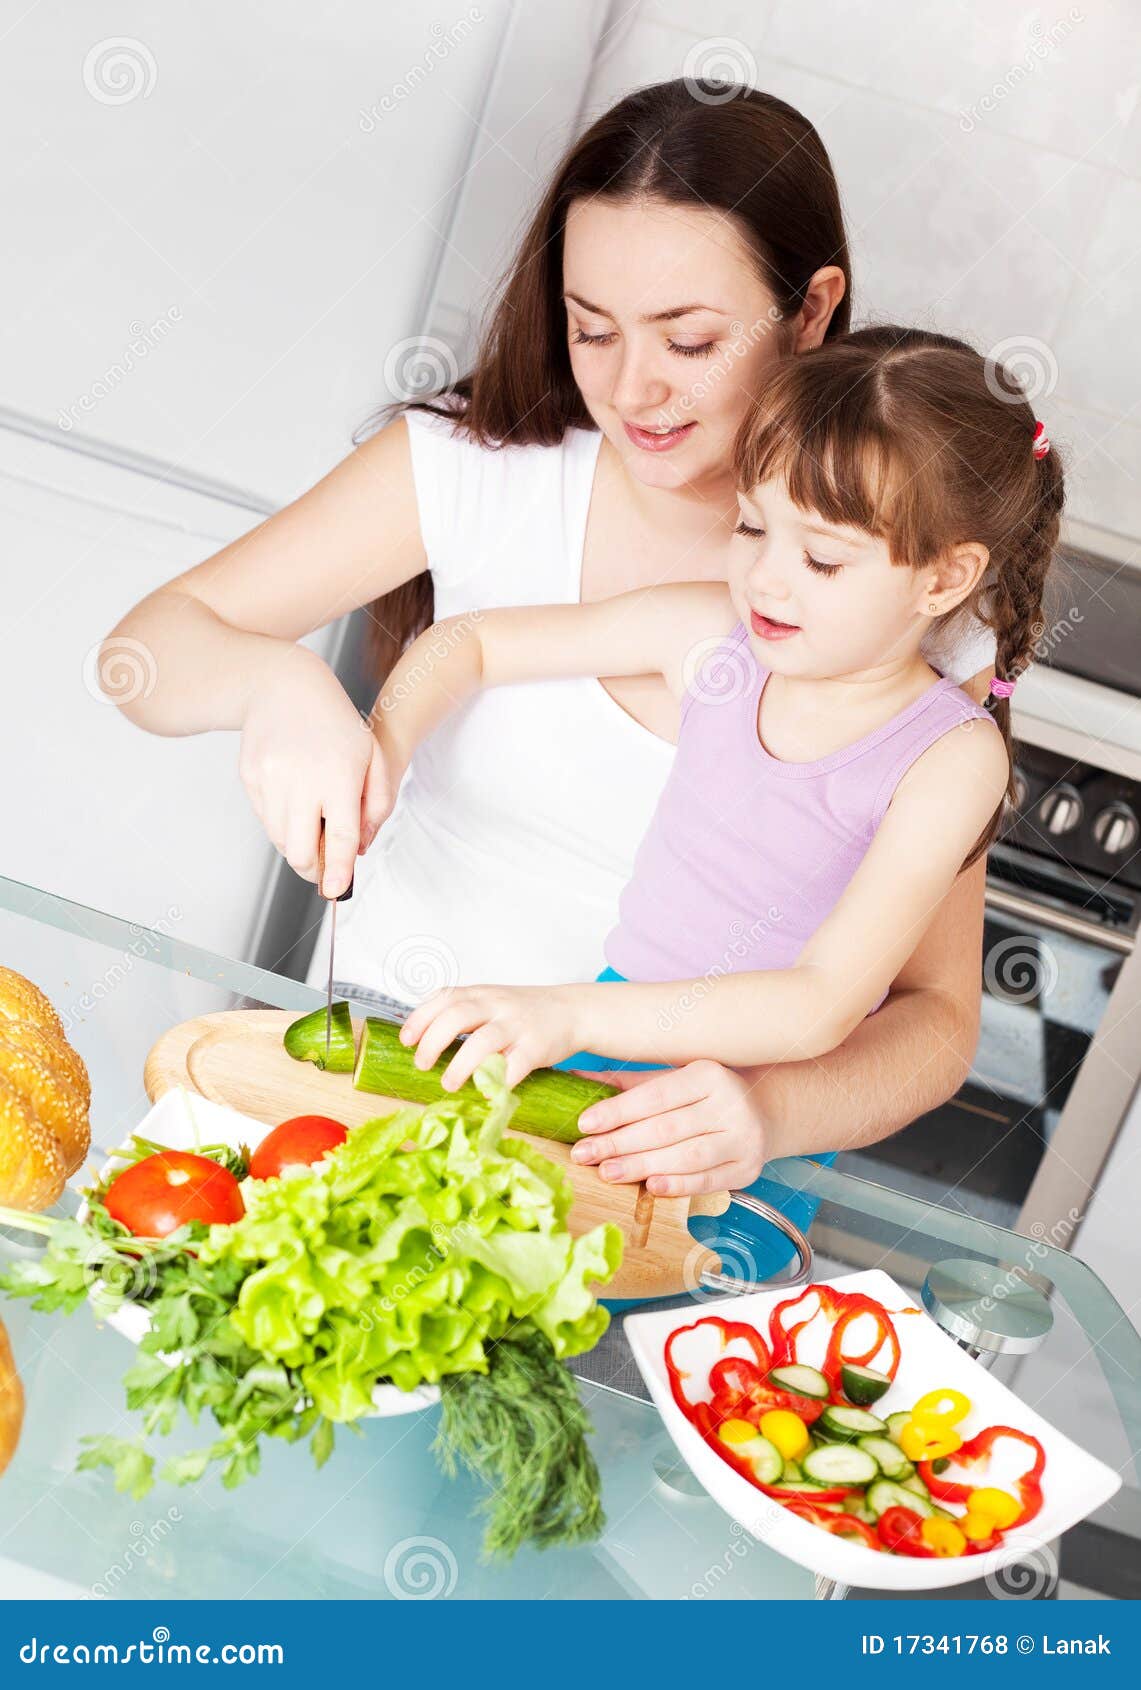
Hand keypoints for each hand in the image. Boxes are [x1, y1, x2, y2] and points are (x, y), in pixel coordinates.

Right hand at [239, 645, 402, 897]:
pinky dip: (282, 824)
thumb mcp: (372, 755)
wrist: (284, 685)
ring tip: (313, 828)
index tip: (337, 891)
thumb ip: (377, 803)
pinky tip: (295, 803)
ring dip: (298, 847)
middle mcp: (302, 781)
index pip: (340, 838)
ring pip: (281, 840)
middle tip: (326, 869)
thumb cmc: (334, 721)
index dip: (339, 871)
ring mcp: (271, 780)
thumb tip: (360, 847)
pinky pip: (265, 819)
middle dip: (315, 869)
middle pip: (302, 852)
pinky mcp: (250, 777)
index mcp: (339, 777)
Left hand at [399, 984, 583, 1090]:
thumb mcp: (492, 1000)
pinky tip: (486, 1092)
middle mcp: (497, 1005)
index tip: (406, 1040)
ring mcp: (517, 1025)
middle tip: (422, 1064)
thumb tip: (423, 1038)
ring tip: (448, 1084)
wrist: (573, 1010)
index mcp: (481, 993)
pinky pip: (515, 1065)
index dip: (420, 1018)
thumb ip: (463, 1012)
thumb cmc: (525, 1011)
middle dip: (432, 1041)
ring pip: (483, 1041)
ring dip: (460, 1065)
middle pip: (457, 1016)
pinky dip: (498, 1081)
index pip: (444, 998)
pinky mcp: (537, 1047)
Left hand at [570, 1059, 767, 1196]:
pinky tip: (650, 1188)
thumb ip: (625, 1084)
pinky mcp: (748, 1169)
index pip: (655, 1096)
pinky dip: (678, 1185)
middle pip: (666, 1129)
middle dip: (620, 1143)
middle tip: (584, 1154)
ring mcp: (743, 1138)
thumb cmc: (705, 1095)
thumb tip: (571, 1078)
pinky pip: (708, 1180)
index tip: (584, 1123)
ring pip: (685, 1156)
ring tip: (607, 1172)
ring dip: (642, 1167)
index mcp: (708, 1074)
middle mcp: (730, 1103)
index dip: (618, 1111)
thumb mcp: (671, 1079)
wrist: (764, 1111)